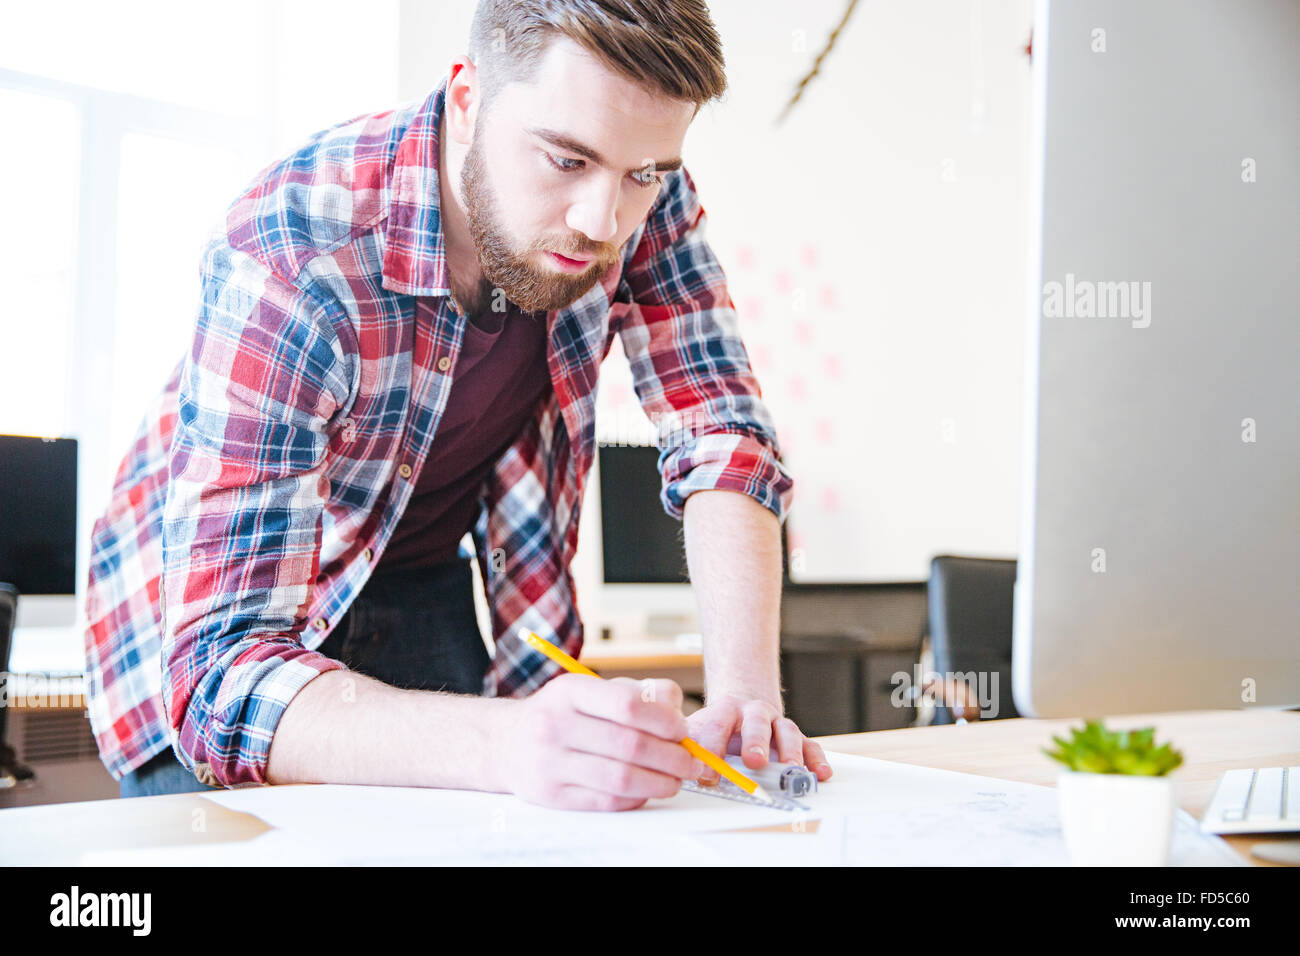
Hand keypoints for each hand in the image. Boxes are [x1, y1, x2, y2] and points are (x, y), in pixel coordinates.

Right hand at [498, 674, 704, 810]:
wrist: (506, 742)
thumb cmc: (563, 714)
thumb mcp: (592, 690)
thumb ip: (639, 693)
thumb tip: (679, 712)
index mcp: (569, 691)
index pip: (626, 705)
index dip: (664, 720)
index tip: (682, 729)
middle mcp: (555, 725)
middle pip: (629, 745)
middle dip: (672, 757)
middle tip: (691, 762)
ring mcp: (550, 762)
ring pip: (621, 779)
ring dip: (660, 783)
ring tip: (676, 780)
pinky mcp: (551, 795)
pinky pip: (606, 801)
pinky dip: (637, 798)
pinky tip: (648, 790)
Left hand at [686, 693, 832, 784]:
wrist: (742, 705)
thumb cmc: (716, 726)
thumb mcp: (697, 728)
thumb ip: (685, 743)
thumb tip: (666, 764)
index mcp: (725, 709)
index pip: (717, 724)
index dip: (711, 748)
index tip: (707, 774)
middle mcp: (753, 713)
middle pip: (755, 722)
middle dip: (755, 742)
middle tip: (754, 761)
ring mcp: (777, 723)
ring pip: (787, 731)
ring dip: (789, 751)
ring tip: (790, 770)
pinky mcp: (796, 737)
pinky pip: (811, 745)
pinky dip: (816, 759)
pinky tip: (819, 773)